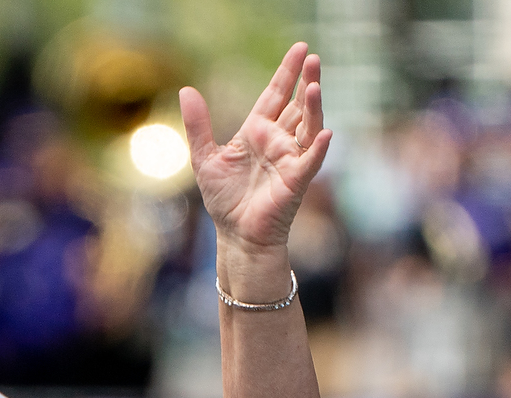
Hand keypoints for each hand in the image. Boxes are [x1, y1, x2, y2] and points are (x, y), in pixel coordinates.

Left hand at [180, 43, 332, 260]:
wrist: (236, 235)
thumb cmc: (225, 199)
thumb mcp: (204, 158)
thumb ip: (197, 125)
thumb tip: (185, 90)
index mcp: (258, 131)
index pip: (275, 95)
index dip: (287, 73)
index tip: (299, 49)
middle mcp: (278, 141)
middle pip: (296, 105)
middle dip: (306, 81)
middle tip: (312, 57)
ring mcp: (290, 159)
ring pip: (307, 126)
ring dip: (313, 107)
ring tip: (314, 86)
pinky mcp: (296, 180)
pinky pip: (310, 160)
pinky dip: (317, 147)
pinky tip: (325, 132)